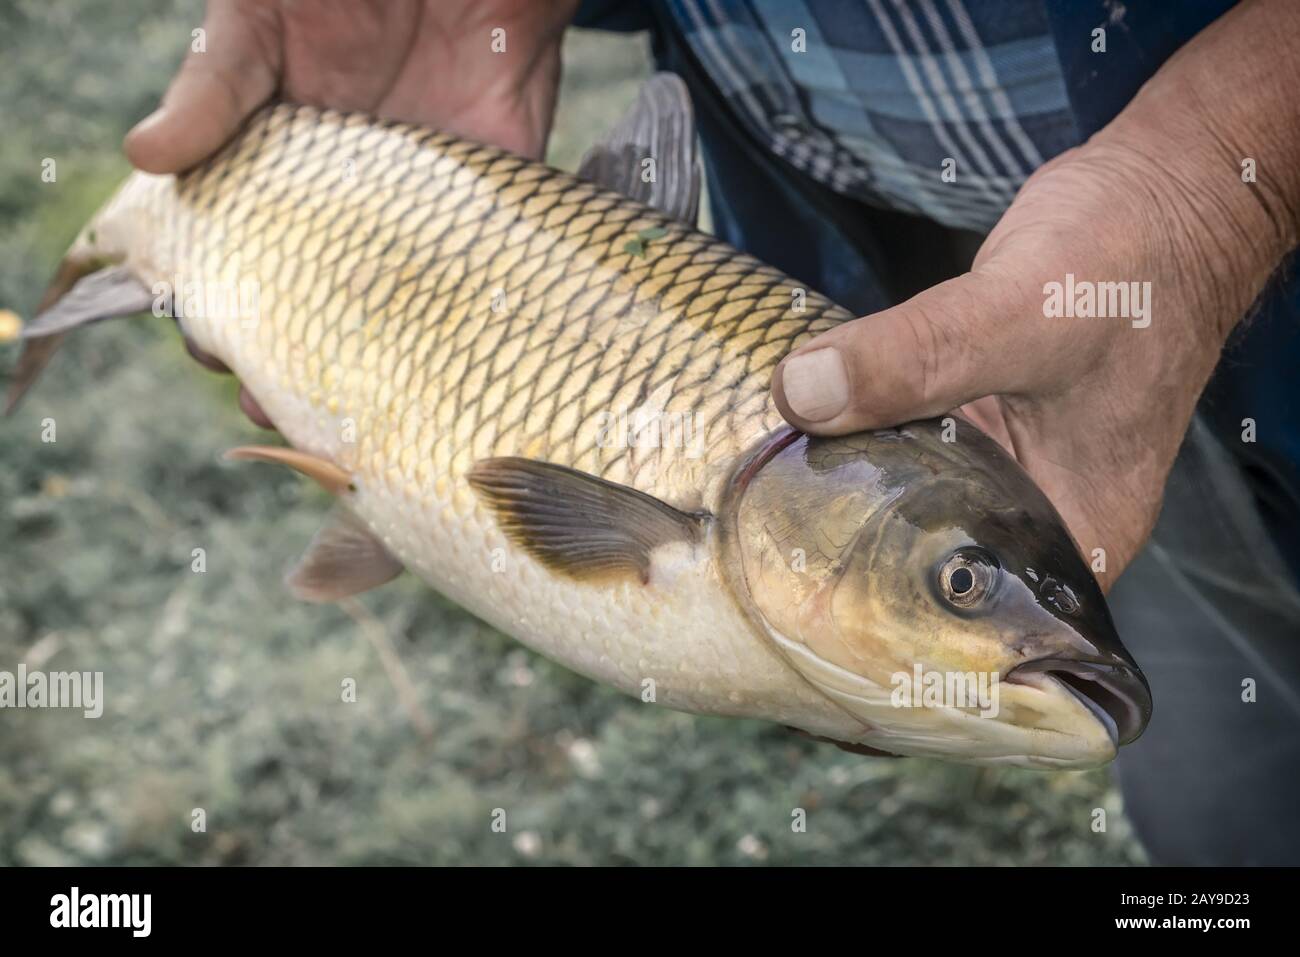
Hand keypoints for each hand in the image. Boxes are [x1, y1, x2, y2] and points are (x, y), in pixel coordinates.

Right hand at [126, 0, 577, 426]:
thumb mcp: (260, 18)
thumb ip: (217, 84)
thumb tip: (143, 156)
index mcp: (285, 168)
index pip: (247, 255)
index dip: (227, 307)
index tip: (216, 346)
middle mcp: (355, 203)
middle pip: (321, 301)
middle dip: (299, 357)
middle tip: (285, 401)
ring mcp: (425, 207)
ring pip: (400, 309)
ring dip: (382, 366)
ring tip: (363, 412)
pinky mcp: (498, 194)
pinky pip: (488, 270)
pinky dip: (476, 320)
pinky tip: (457, 367)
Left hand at [771, 1, 1298, 587]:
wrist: (1164, 192)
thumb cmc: (1134, 261)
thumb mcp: (1020, 315)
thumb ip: (916, 357)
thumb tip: (801, 394)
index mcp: (1076, 534)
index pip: (975, 621)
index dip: (885, 612)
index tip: (794, 577)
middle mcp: (1039, 513)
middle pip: (927, 558)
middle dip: (846, 541)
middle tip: (758, 521)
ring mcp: (1007, 462)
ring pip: (907, 493)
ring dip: (844, 477)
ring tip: (763, 475)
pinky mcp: (976, 413)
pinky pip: (905, 436)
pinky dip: (861, 425)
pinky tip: (806, 415)